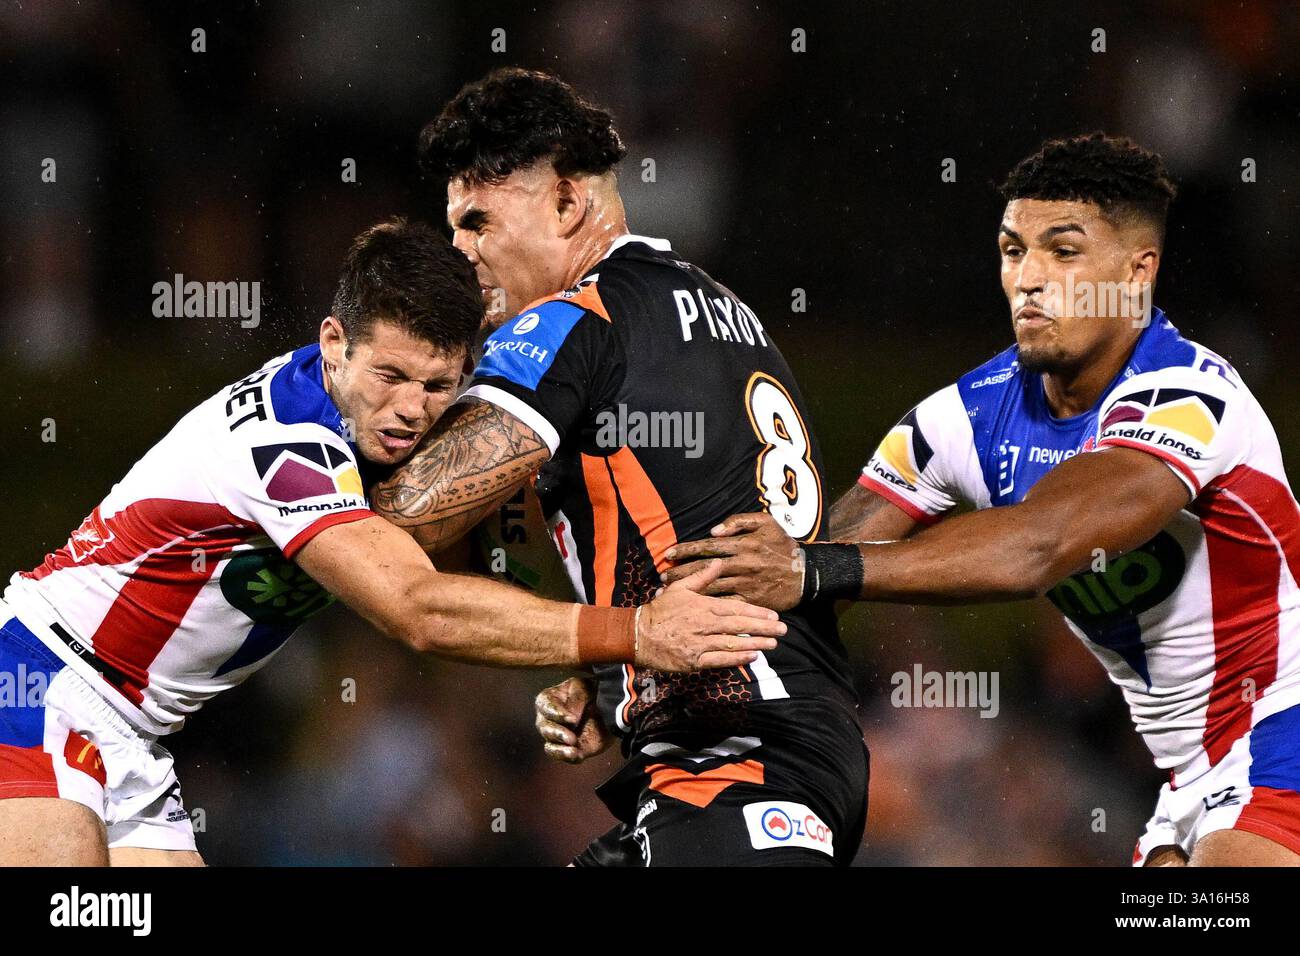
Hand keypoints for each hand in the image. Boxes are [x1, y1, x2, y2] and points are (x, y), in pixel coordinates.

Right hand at [534, 676, 611, 763]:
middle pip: (544, 727)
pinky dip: (567, 757)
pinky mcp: (569, 747)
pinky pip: (562, 755)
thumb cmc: (593, 691)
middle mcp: (551, 718)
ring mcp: (559, 734)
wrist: (611, 708)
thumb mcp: (585, 687)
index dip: (554, 713)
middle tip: (571, 738)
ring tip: (573, 750)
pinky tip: (577, 755)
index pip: (544, 705)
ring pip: (550, 745)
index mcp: (552, 699)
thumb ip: (576, 697)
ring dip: (560, 749)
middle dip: (557, 733)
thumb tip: (570, 717)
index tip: (571, 719)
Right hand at [636, 560, 785, 671]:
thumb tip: (719, 562)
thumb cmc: (660, 610)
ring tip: (773, 643)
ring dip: (755, 643)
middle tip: (783, 630)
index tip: (774, 614)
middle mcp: (705, 624)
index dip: (757, 612)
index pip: (736, 608)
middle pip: (740, 625)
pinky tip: (752, 656)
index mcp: (704, 606)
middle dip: (763, 628)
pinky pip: (719, 660)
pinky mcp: (694, 661)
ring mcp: (700, 643)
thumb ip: (701, 576)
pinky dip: (737, 659)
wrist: (638, 634)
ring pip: (733, 643)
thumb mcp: (679, 588)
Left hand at [662, 513, 803, 611]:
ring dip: (688, 590)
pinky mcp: (751, 600)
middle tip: (661, 578)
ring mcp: (746, 584)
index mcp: (744, 544)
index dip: (687, 549)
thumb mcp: (766, 522)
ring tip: (669, 593)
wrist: (805, 574)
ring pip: (711, 586)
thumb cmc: (783, 546)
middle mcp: (743, 564)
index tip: (668, 554)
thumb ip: (739, 522)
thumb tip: (715, 531)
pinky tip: (692, 608)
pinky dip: (707, 606)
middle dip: (680, 572)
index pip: (709, 546)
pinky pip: (726, 604)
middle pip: (704, 568)